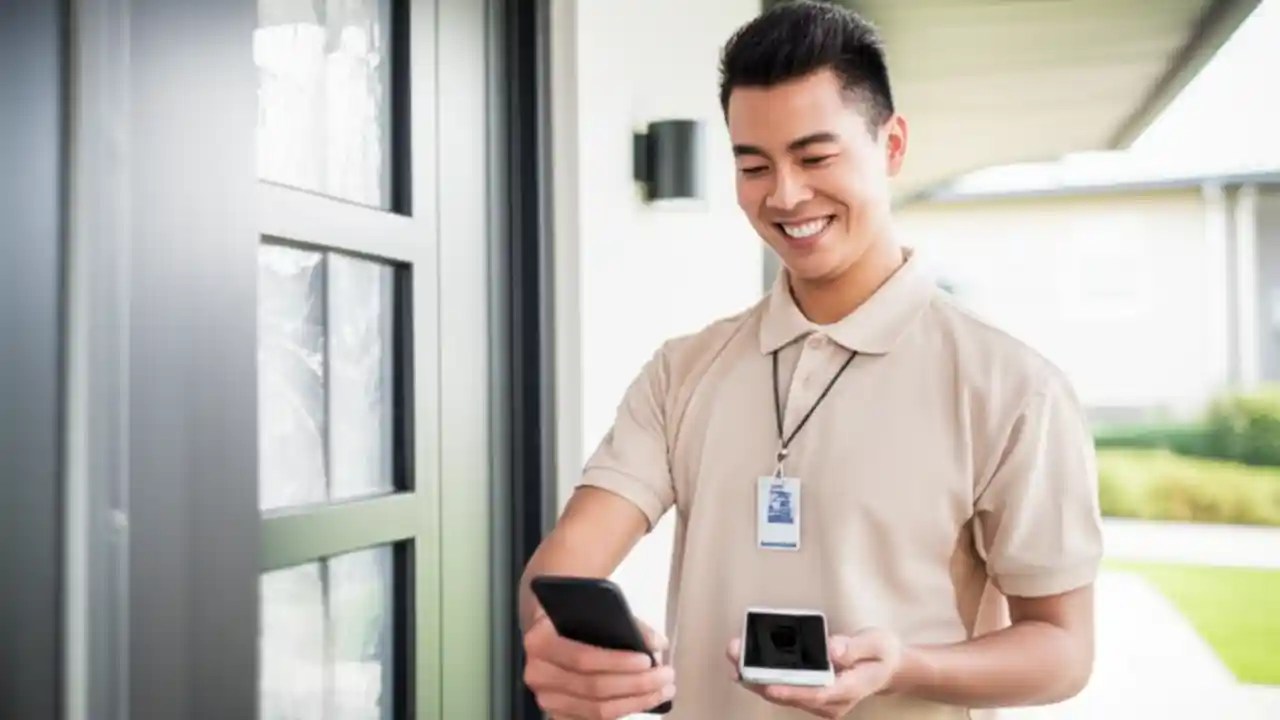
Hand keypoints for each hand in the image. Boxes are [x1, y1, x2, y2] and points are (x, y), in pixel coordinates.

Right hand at [523, 613, 676, 719]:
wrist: (547, 628)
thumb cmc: (574, 616)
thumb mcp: (593, 607)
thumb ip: (625, 621)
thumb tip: (657, 644)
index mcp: (541, 641)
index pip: (583, 658)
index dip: (618, 663)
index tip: (649, 660)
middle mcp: (538, 673)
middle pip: (594, 688)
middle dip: (637, 684)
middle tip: (666, 676)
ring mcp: (545, 698)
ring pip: (597, 710)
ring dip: (636, 702)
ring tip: (664, 690)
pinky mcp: (556, 714)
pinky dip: (623, 711)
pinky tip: (644, 701)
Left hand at [726, 628, 903, 718]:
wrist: (887, 667)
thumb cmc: (881, 653)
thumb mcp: (876, 642)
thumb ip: (854, 646)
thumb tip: (832, 649)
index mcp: (849, 689)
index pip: (817, 693)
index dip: (792, 690)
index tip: (769, 686)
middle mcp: (832, 702)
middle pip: (793, 695)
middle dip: (762, 680)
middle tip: (737, 661)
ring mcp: (822, 703)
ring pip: (785, 695)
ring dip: (757, 680)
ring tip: (734, 660)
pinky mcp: (813, 697)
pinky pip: (786, 691)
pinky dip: (765, 679)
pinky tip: (746, 667)